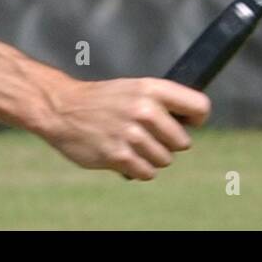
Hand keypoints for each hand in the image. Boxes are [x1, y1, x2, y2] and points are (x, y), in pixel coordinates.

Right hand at [38, 77, 210, 180]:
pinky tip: (124, 155)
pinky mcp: (118, 155)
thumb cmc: (103, 100)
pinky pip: (146, 173)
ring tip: (131, 144)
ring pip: (165, 160)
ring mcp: (131, 134)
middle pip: (183, 142)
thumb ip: (162, 103)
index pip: (199, 106)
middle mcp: (144, 109)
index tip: (187, 123)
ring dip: (150, 157)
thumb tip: (192, 124)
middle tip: (147, 135)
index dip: (197, 119)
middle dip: (168, 143)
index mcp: (151, 88)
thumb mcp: (134, 89)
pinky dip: (138, 169)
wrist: (62, 109)